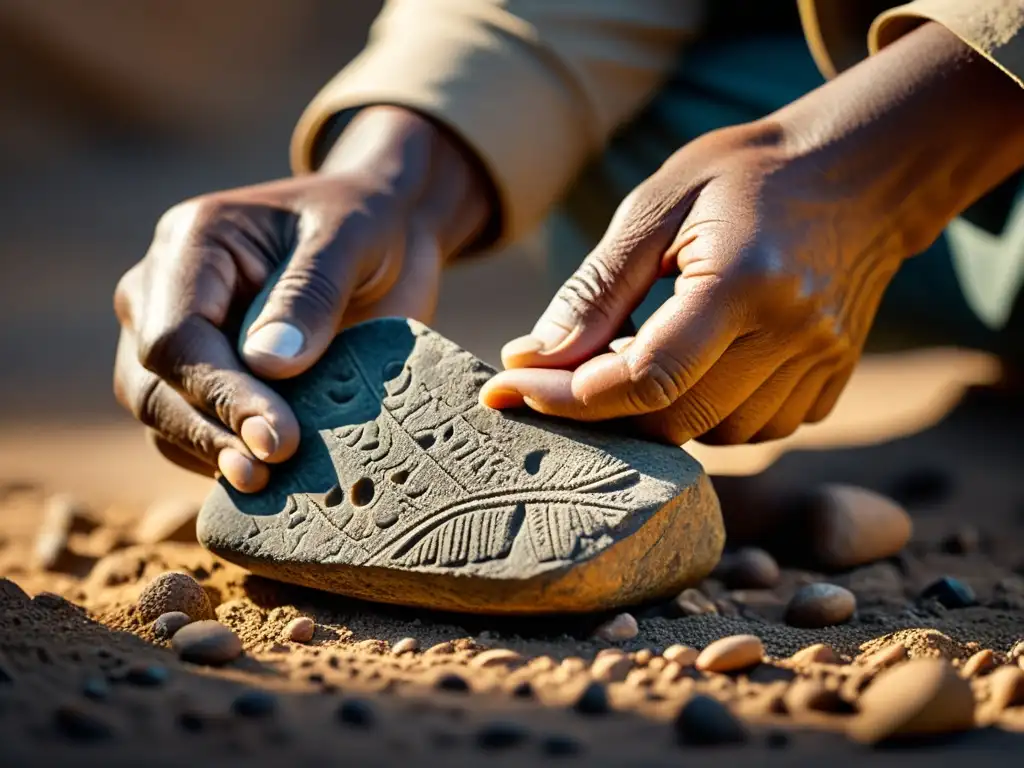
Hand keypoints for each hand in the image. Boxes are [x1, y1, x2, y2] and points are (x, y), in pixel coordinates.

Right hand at [114, 106, 490, 490]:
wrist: (385, 238)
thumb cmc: (365, 224)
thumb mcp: (351, 238)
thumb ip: (312, 292)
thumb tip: (266, 365)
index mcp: (193, 244)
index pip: (176, 336)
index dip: (221, 394)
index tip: (279, 436)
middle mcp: (164, 293)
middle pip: (151, 385)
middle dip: (209, 433)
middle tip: (271, 468)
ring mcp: (181, 340)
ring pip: (162, 418)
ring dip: (212, 456)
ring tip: (272, 484)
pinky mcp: (208, 381)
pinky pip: (195, 432)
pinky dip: (227, 459)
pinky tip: (275, 481)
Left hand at [482, 22, 1023, 444]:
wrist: (864, 169)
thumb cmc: (747, 175)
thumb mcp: (657, 205)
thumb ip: (596, 289)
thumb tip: (531, 359)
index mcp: (743, 280)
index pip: (646, 376)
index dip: (567, 397)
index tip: (507, 389)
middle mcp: (792, 332)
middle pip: (675, 418)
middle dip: (603, 409)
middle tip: (564, 372)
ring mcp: (822, 362)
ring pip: (713, 436)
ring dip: (658, 413)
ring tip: (636, 356)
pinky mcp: (834, 378)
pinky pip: (755, 429)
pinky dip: (709, 414)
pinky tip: (695, 367)